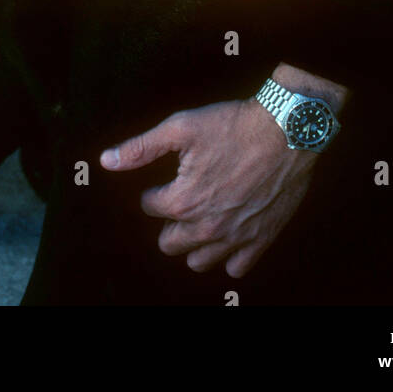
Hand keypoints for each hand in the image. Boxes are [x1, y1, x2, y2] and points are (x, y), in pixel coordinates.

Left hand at [101, 62, 346, 278]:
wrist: (286, 130)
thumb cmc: (233, 125)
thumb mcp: (181, 127)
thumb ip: (141, 148)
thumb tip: (106, 161)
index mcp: (183, 200)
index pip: (150, 208)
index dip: (153, 192)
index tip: (164, 180)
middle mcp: (206, 226)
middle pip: (169, 242)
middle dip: (168, 223)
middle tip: (179, 203)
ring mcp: (235, 236)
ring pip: (199, 261)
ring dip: (194, 245)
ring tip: (199, 221)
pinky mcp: (262, 238)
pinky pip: (237, 266)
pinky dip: (230, 257)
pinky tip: (229, 236)